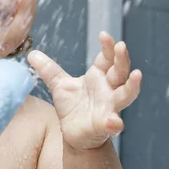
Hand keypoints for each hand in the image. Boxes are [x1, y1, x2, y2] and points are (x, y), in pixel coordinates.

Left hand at [28, 32, 141, 149]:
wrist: (74, 134)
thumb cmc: (72, 107)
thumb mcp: (59, 85)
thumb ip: (48, 69)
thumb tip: (31, 53)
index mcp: (98, 77)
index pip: (107, 58)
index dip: (108, 46)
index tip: (104, 34)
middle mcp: (108, 90)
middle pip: (120, 71)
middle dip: (122, 59)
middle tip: (121, 46)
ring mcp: (109, 107)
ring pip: (126, 95)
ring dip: (132, 86)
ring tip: (137, 75)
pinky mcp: (105, 126)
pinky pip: (114, 124)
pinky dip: (115, 123)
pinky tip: (113, 122)